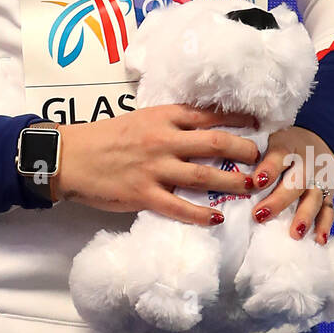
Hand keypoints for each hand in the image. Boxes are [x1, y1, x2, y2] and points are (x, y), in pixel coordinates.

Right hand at [49, 104, 261, 226]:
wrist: (70, 156)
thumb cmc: (104, 137)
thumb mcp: (139, 119)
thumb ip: (168, 123)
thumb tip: (200, 127)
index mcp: (162, 117)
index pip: (208, 114)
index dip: (237, 118)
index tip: (258, 123)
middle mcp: (162, 139)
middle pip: (215, 142)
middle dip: (244, 150)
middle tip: (262, 158)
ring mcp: (154, 168)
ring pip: (204, 174)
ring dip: (232, 181)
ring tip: (253, 186)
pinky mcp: (143, 194)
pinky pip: (179, 206)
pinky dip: (201, 213)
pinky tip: (217, 217)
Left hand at [248, 124, 333, 242]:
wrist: (319, 137)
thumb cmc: (284, 144)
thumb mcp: (268, 138)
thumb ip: (250, 150)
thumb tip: (220, 161)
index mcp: (287, 147)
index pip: (279, 156)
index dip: (268, 169)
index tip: (256, 181)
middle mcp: (305, 164)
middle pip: (295, 182)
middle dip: (279, 200)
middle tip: (260, 215)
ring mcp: (319, 180)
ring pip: (313, 198)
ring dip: (304, 216)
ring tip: (294, 233)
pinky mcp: (329, 193)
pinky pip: (328, 210)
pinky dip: (325, 225)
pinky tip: (319, 240)